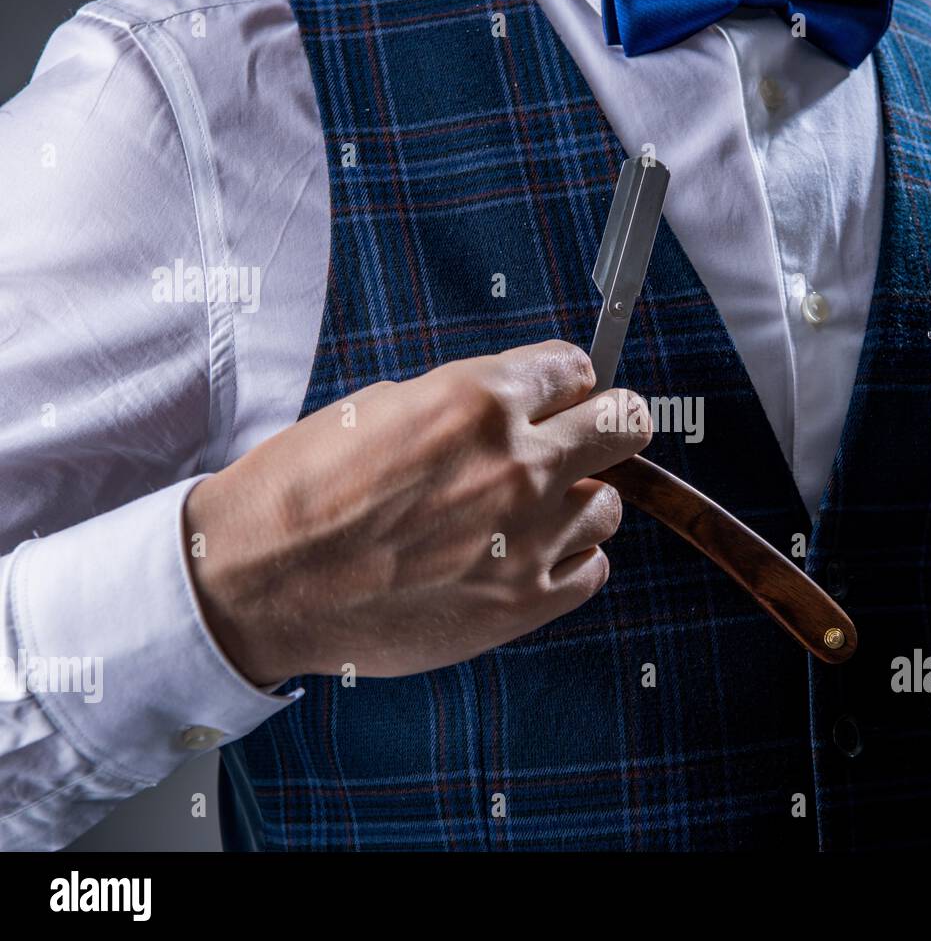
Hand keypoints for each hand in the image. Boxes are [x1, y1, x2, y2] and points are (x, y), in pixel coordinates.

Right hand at [184, 340, 650, 684]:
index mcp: (480, 400)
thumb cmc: (304, 490)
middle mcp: (519, 464)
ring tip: (527, 515)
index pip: (579, 370)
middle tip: (587, 441)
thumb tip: (515, 408)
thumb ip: (465, 403)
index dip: (568, 385)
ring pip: (611, 505)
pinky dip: (568, 561)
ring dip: (579, 502)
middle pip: (627, 425)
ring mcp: (530, 538)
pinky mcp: (524, 603)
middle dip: (610, 427)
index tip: (560, 400)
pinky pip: (593, 569)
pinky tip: (525, 559)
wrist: (260, 584)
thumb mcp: (382, 408)